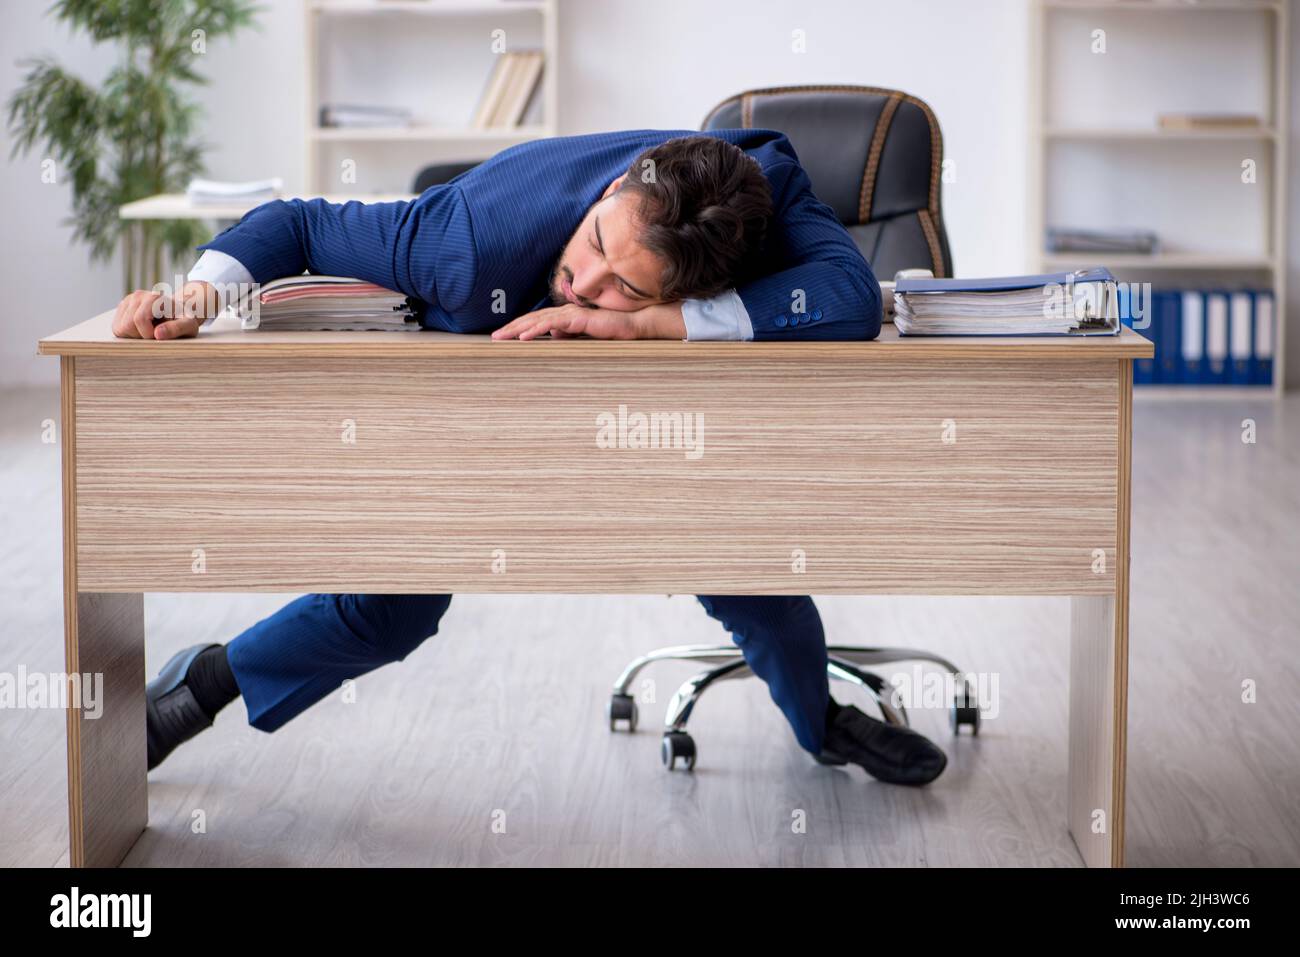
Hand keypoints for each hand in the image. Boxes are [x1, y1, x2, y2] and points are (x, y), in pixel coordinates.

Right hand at [111, 281, 216, 339]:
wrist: (178, 311)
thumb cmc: (184, 320)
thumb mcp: (188, 325)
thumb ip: (177, 329)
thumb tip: (158, 334)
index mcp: (154, 297)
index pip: (139, 320)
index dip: (148, 333)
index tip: (161, 335)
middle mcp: (138, 296)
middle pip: (127, 325)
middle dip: (141, 336)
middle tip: (156, 334)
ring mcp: (127, 301)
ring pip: (119, 328)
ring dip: (135, 336)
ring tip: (150, 330)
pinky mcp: (121, 309)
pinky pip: (117, 329)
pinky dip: (129, 334)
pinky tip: (142, 330)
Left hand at [491, 301, 685, 340]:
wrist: (632, 326)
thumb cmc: (611, 331)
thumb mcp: (584, 338)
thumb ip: (569, 336)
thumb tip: (554, 337)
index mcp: (564, 318)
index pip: (536, 322)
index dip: (518, 328)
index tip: (502, 338)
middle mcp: (564, 313)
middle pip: (531, 320)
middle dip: (510, 328)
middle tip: (493, 338)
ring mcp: (570, 315)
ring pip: (537, 321)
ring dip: (517, 329)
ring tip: (501, 338)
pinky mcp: (578, 320)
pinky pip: (553, 325)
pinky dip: (536, 331)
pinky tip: (523, 337)